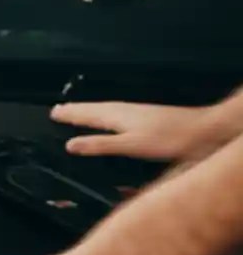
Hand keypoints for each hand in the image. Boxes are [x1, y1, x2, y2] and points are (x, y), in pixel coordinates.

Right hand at [50, 101, 216, 161]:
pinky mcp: (144, 116)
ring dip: (88, 111)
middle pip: (93, 109)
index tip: (53, 113)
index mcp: (116, 116)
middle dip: (75, 110)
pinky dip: (103, 115)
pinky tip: (108, 119)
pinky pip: (114, 113)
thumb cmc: (169, 138)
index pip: (85, 114)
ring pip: (104, 110)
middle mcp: (124, 110)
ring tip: (76, 112)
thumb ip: (99, 145)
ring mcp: (135, 112)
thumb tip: (71, 144)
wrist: (201, 131)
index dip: (69, 114)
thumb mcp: (129, 145)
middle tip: (58, 109)